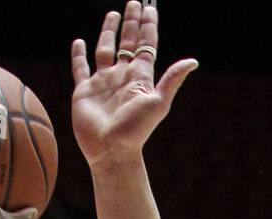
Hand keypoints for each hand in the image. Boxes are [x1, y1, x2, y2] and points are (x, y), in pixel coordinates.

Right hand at [71, 3, 197, 167]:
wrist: (112, 151)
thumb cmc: (136, 131)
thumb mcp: (158, 103)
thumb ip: (172, 80)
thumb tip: (193, 61)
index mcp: (139, 78)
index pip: (145, 45)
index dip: (148, 26)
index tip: (150, 7)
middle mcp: (122, 76)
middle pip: (128, 42)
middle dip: (132, 22)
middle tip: (135, 2)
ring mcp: (103, 83)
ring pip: (106, 49)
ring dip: (109, 32)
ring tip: (113, 14)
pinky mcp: (85, 91)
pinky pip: (81, 68)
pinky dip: (78, 55)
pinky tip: (79, 41)